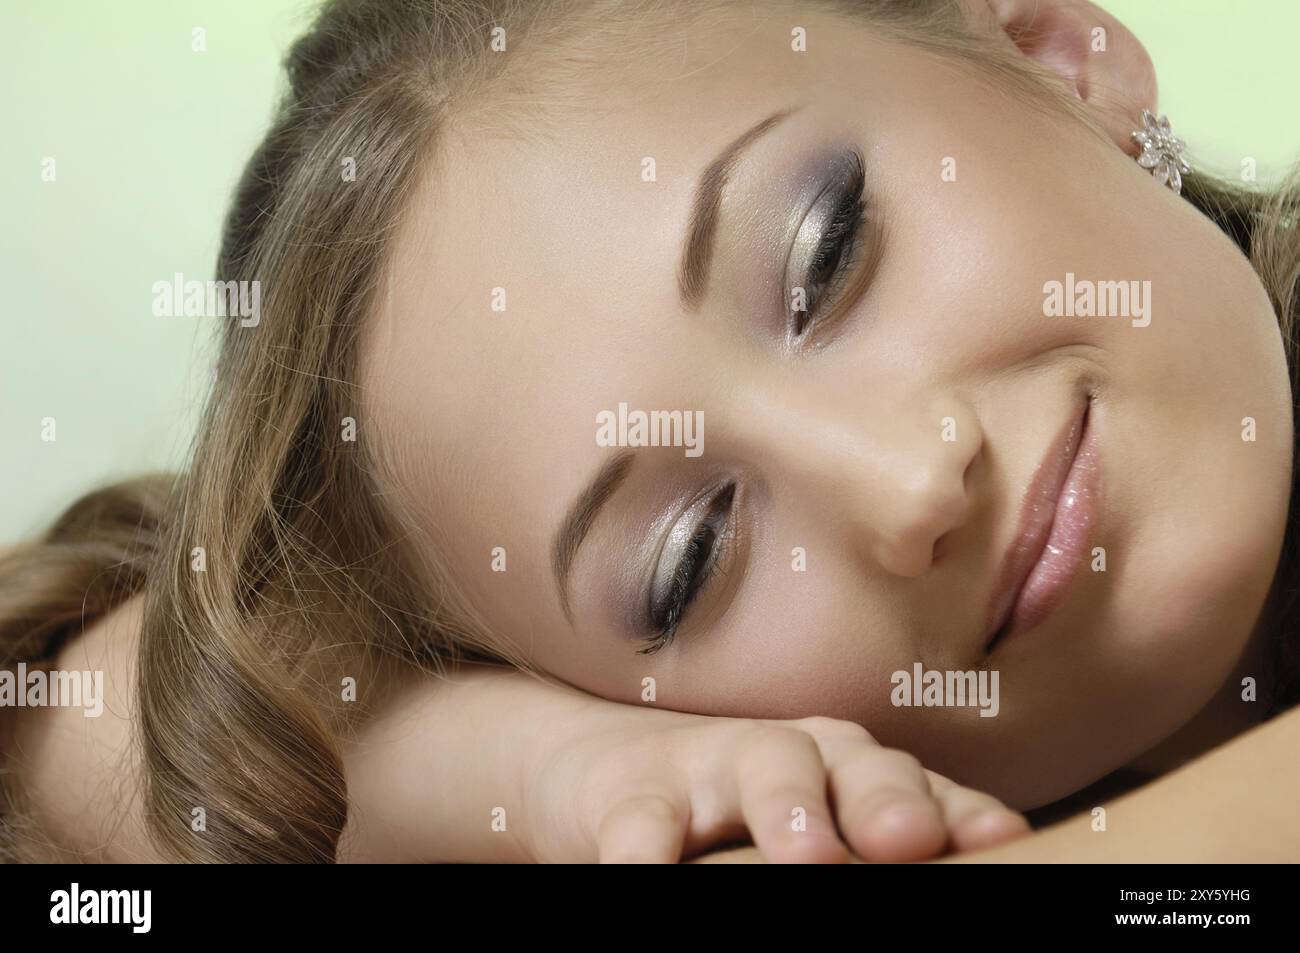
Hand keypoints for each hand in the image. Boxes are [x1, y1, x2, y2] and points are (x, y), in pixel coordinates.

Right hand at [520, 707, 1029, 862]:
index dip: (960, 813)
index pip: (918, 791)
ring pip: (763, 767)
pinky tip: (650, 870)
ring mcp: (715, 764)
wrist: (606, 774)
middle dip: (887, 799)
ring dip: (789, 805)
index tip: (1000, 839)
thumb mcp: (813, 830)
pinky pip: (645, 816)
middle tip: (910, 841)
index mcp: (851, 774)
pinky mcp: (634, 788)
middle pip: (853, 763)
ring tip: (808, 854)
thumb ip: (876, 850)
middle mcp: (796, 758)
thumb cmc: (737, 814)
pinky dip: (649, 844)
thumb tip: (979, 864)